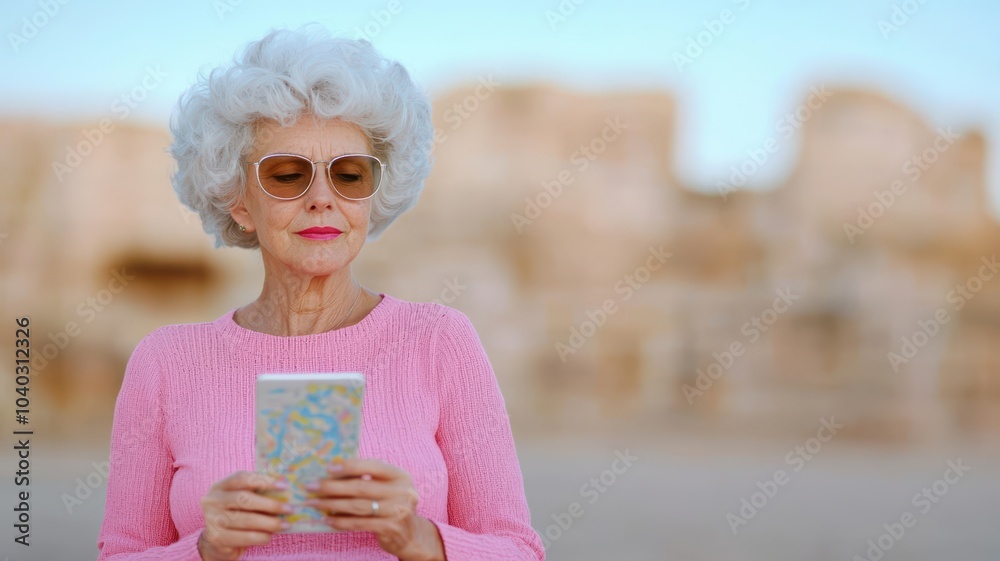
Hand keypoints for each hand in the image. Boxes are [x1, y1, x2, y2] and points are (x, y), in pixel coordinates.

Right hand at [197, 470, 290, 560]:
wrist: (217, 543)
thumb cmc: (237, 515)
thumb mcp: (244, 501)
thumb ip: (259, 492)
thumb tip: (286, 487)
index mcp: (220, 486)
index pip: (241, 478)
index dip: (263, 480)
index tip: (284, 486)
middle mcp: (212, 500)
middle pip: (244, 499)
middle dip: (270, 504)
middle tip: (289, 508)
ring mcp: (212, 519)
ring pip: (245, 519)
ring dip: (269, 523)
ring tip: (285, 525)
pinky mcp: (216, 538)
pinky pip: (243, 537)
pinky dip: (260, 537)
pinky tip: (269, 537)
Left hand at [304, 459, 444, 560]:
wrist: (409, 534)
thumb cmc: (391, 505)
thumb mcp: (386, 487)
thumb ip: (368, 478)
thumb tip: (332, 470)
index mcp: (400, 475)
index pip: (373, 466)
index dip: (350, 466)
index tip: (327, 467)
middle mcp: (402, 491)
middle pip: (361, 487)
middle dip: (333, 486)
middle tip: (311, 486)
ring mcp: (397, 511)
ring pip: (357, 506)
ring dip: (332, 504)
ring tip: (314, 503)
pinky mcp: (390, 528)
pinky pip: (359, 523)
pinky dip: (341, 521)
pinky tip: (327, 520)